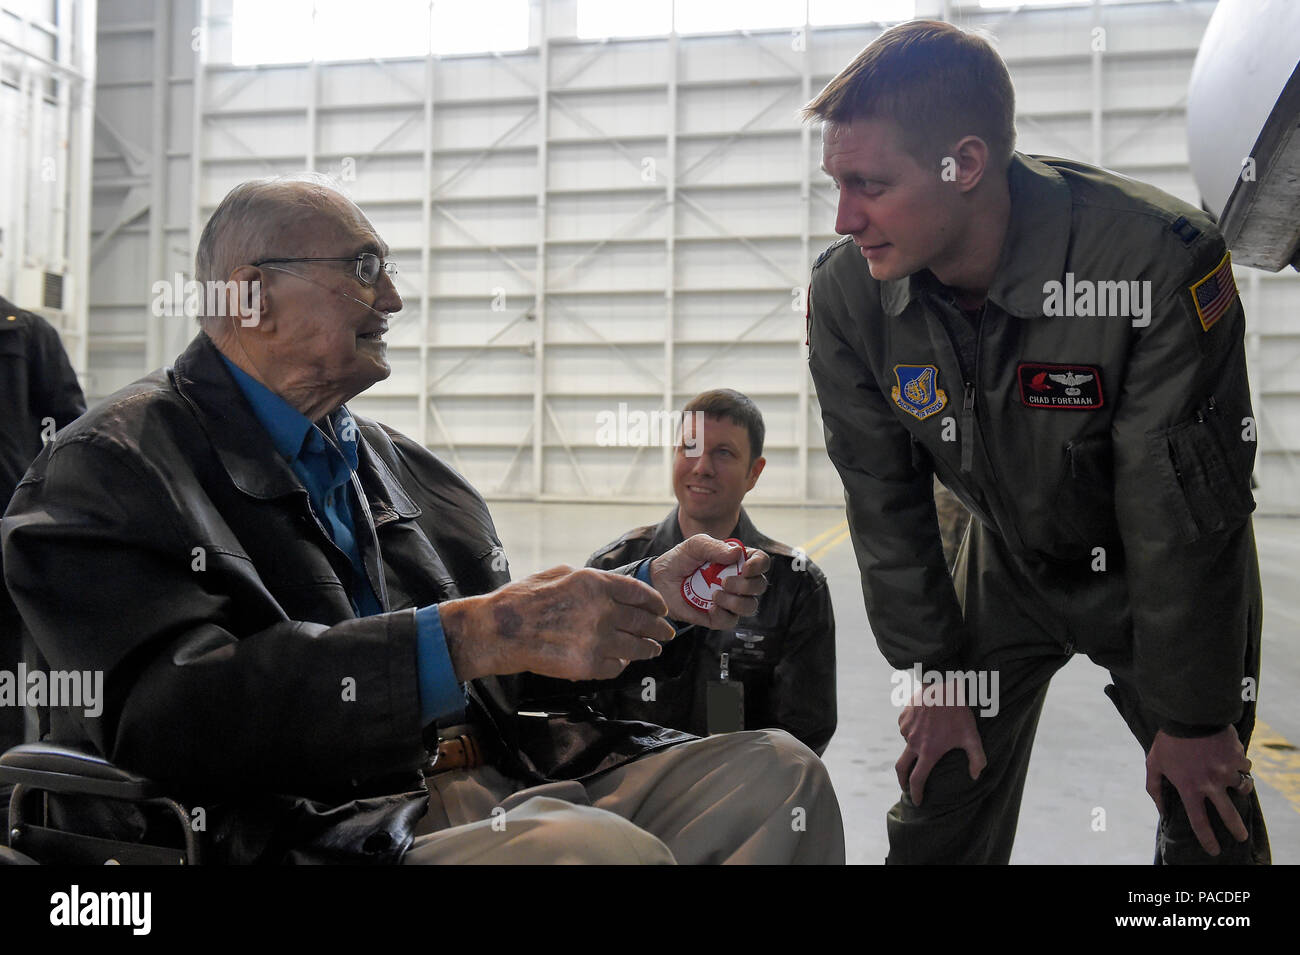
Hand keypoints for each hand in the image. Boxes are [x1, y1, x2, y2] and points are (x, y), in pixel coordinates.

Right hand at [440, 565, 675, 681]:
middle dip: (659, 628)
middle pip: (644, 621)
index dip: (655, 602)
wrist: (500, 630)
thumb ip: (589, 580)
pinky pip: (616, 668)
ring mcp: (597, 639)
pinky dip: (621, 665)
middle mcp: (602, 610)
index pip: (640, 593)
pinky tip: (621, 663)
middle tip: (666, 633)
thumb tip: (609, 587)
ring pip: (636, 647)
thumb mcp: (559, 574)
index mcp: (596, 583)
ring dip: (648, 649)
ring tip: (653, 650)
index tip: (661, 609)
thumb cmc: (523, 600)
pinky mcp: (588, 665)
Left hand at [649, 534, 769, 629]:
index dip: (759, 565)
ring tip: (715, 595)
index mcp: (737, 560)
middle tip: (725, 582)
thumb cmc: (680, 559)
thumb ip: (714, 547)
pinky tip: (710, 607)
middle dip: (746, 586)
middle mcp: (739, 580)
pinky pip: (731, 621)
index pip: (761, 561)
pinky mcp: (718, 617)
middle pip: (760, 586)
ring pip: (750, 606)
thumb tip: (737, 553)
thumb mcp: (695, 546)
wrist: (660, 581)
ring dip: (736, 602)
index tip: (745, 568)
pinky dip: (723, 615)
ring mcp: (730, 600)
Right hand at [896, 682, 986, 804]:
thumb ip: (977, 758)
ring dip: (913, 748)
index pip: (917, 779)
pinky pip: (905, 729)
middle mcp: (913, 743)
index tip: (917, 801)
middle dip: (903, 781)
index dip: (916, 793)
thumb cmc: (958, 712)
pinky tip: (923, 726)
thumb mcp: (972, 736)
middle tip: (906, 787)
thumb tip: (976, 776)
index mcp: (928, 751)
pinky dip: (911, 732)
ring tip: (927, 740)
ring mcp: (906, 730)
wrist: (942, 685)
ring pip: (907, 744)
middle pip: (901, 768)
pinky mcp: (903, 718)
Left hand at [1145, 726, 1251, 856]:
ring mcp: (1227, 771)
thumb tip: (1161, 809)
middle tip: (1240, 836)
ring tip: (1235, 784)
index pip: (1199, 821)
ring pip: (1242, 788)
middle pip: (1229, 814)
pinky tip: (1233, 759)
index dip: (1207, 838)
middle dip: (1237, 829)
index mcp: (1190, 787)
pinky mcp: (1238, 757)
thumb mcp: (1154, 763)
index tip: (1214, 849)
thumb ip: (1154, 787)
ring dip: (1240, 787)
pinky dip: (1241, 765)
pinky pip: (1245, 767)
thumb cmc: (1168, 740)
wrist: (1189, 714)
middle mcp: (1211, 784)